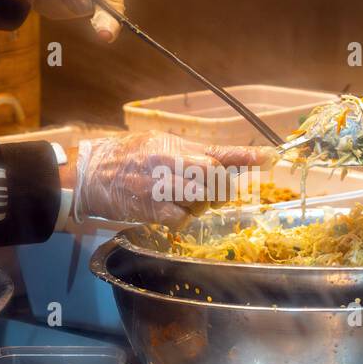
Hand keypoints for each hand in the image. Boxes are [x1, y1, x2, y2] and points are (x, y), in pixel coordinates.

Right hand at [72, 132, 278, 224]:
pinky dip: (182, 219)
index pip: (218, 150)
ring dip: (201, 204)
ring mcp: (162, 186)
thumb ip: (187, 154)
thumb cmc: (125, 158)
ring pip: (202, 198)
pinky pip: (182, 218)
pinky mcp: (151, 208)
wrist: (90, 174)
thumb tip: (218, 163)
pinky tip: (168, 211)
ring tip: (184, 199)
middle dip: (221, 187)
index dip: (247, 156)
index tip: (272, 157)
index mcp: (175, 146)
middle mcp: (171, 163)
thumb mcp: (156, 145)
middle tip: (212, 192)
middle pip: (216, 176)